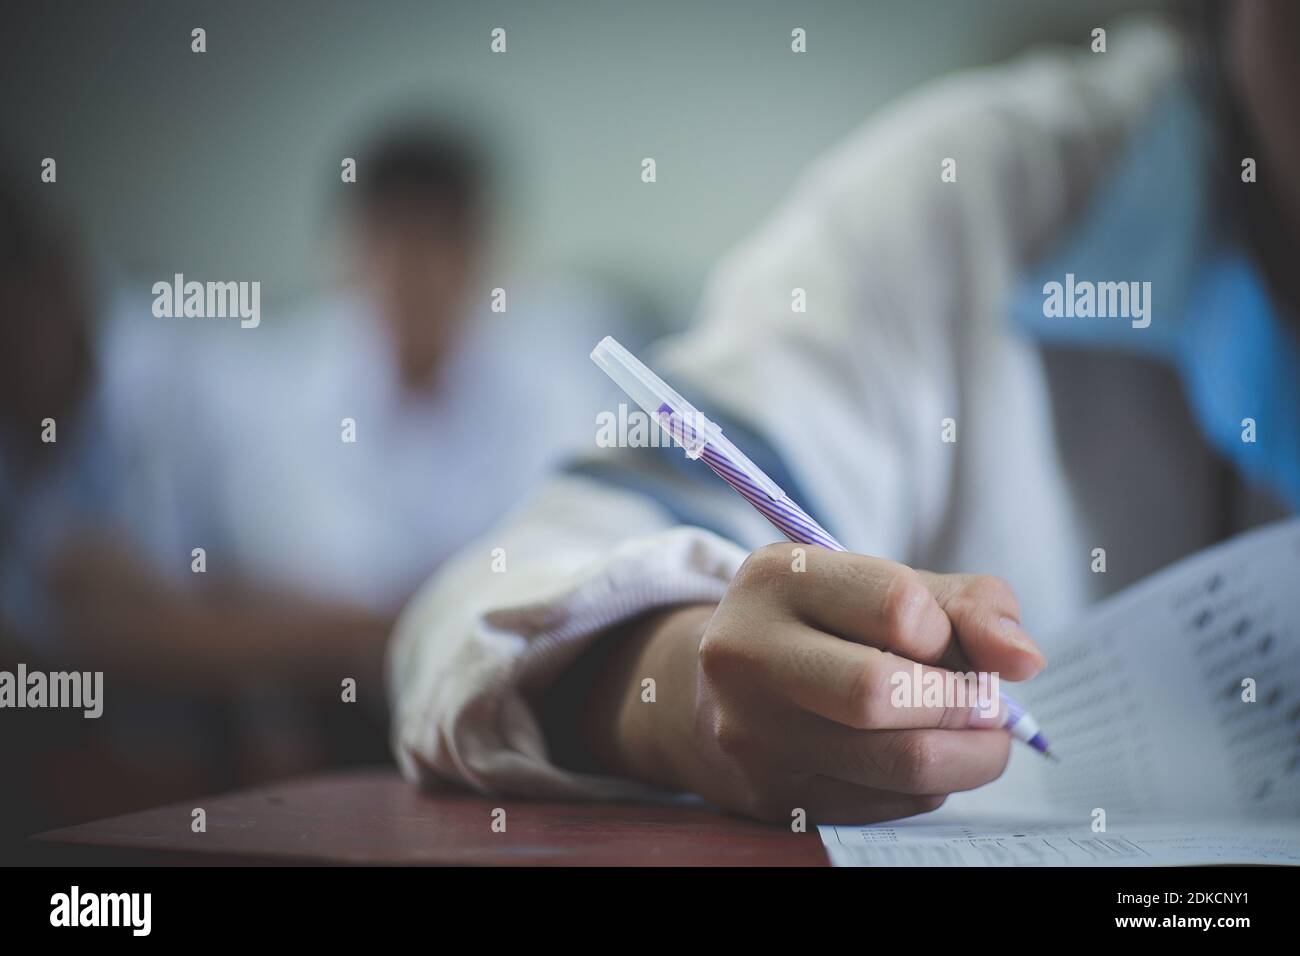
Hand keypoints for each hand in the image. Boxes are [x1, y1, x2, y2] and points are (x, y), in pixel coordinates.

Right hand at [586, 544, 1045, 822]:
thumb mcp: (890, 584)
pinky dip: (927, 784)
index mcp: (778, 578)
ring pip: (898, 764)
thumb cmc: (828, 625)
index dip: (947, 631)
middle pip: (881, 695)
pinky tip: (914, 755)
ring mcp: (751, 731)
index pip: (897, 607)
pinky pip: (887, 804)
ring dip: (966, 754)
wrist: (720, 688)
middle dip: (963, 704)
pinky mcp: (770, 794)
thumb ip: (971, 606)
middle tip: (987, 705)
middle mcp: (747, 652)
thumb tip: (1025, 662)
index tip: (943, 637)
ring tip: (973, 735)